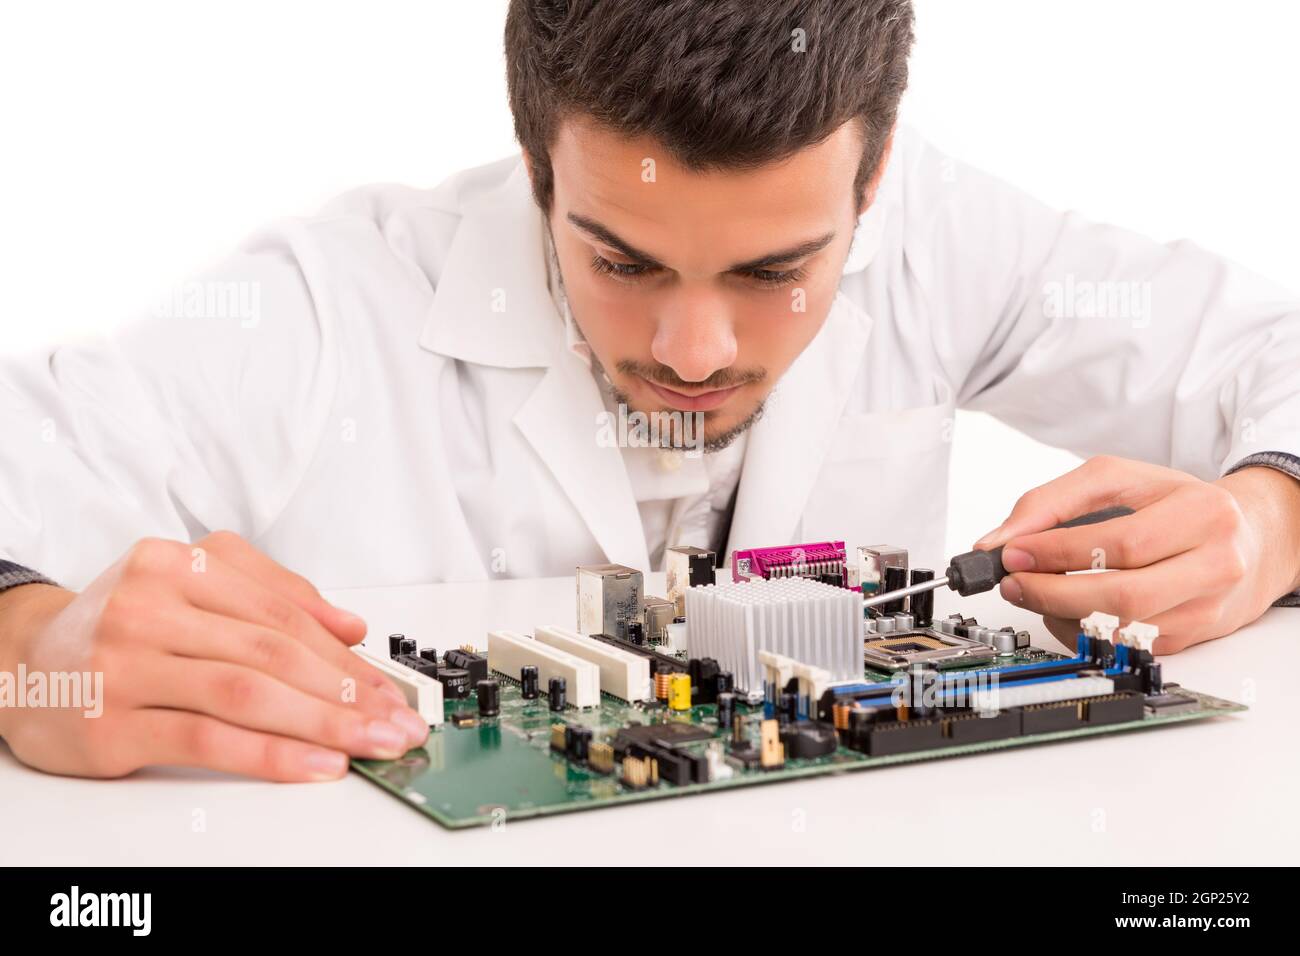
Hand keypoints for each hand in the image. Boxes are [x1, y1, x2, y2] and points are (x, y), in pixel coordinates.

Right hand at [0, 532, 427, 780]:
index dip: (345, 655)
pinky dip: (273, 755)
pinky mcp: (111, 723)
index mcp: (176, 562)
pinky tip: (317, 765)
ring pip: (247, 694)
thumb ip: (273, 595)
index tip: (389, 688)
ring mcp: (126, 664)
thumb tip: (352, 626)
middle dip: (347, 693)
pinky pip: (209, 740)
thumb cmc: (122, 626)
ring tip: (370, 744)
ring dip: (323, 724)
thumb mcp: (191, 586)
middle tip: (395, 722)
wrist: (22, 662)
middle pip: (273, 652)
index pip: (282, 612)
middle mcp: (148, 605)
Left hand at [973, 455, 1299, 652]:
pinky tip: (1063, 611)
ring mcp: (1206, 608)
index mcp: (1202, 514)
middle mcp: (1214, 565)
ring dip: (1063, 616)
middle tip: (1013, 582)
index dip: (1058, 552)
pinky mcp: (1192, 637)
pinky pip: (1126, 646)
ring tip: (1033, 594)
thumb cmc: (1179, 504)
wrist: (1251, 536)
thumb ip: (1054, 501)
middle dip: (1053, 592)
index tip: (1012, 553)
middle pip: (1124, 595)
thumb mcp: (1119, 480)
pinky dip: (1083, 632)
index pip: (1121, 543)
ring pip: (1124, 630)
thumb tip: (1000, 540)